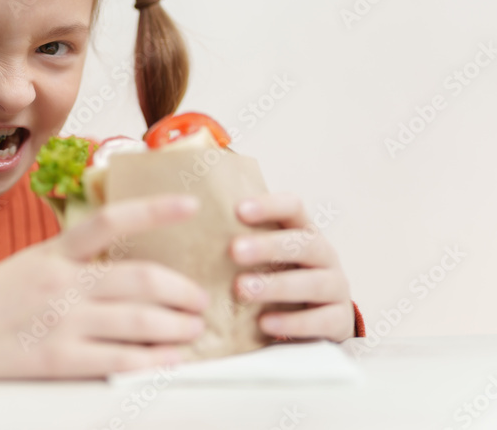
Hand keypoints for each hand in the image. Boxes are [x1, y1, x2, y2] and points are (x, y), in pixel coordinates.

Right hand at [0, 194, 209, 404]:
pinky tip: (168, 360)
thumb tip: (117, 268)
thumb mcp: (25, 266)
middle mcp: (61, 283)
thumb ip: (69, 264)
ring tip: (192, 329)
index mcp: (52, 253)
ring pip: (139, 320)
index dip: (155, 209)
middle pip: (141, 278)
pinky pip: (119, 361)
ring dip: (177, 326)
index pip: (111, 221)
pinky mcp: (57, 361)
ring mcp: (60, 322)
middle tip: (200, 299)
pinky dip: (152, 361)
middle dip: (182, 290)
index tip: (190, 205)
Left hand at [229, 192, 354, 341]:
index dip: (269, 206)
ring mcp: (336, 287)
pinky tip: (264, 323)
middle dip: (268, 246)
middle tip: (234, 251)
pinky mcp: (339, 320)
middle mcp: (324, 255)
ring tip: (243, 290)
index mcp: (303, 232)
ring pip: (313, 282)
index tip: (238, 210)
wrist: (319, 321)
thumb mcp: (265, 258)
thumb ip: (240, 243)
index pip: (293, 208)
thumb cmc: (280, 279)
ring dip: (276, 285)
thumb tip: (189, 229)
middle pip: (304, 243)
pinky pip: (321, 320)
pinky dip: (292, 322)